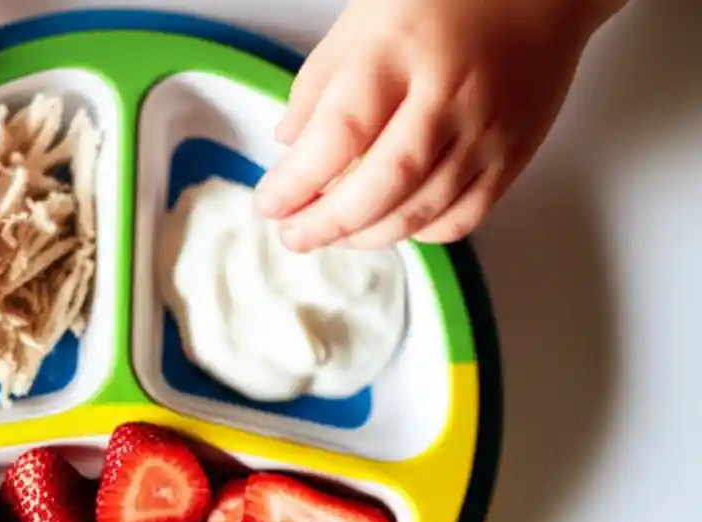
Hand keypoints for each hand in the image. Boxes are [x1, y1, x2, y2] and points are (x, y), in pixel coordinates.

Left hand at [255, 0, 625, 249]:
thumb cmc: (441, 1)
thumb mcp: (360, 23)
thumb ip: (319, 86)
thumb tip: (289, 145)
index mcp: (398, 55)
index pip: (339, 134)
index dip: (298, 181)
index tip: (269, 204)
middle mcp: (446, 97)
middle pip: (383, 184)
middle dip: (328, 223)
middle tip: (293, 235)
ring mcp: (486, 132)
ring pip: (422, 210)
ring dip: (367, 236)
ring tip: (332, 236)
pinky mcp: (513, 157)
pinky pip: (463, 217)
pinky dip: (419, 233)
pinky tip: (391, 225)